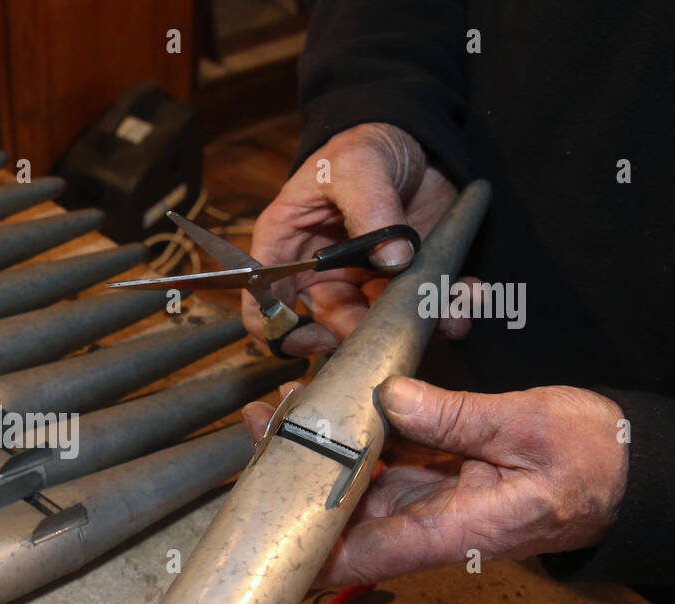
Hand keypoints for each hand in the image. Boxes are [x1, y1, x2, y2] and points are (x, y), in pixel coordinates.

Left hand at [242, 376, 629, 587]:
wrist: (629, 469)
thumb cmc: (595, 460)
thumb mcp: (531, 426)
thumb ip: (459, 416)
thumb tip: (391, 397)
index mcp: (454, 530)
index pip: (364, 556)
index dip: (309, 551)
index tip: (265, 526)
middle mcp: (431, 525)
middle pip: (346, 516)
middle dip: (300, 479)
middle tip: (263, 428)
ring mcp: (429, 502)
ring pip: (356, 486)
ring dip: (320, 454)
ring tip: (281, 411)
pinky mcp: (434, 480)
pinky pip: (382, 465)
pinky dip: (353, 441)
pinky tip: (329, 411)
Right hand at [245, 122, 461, 353]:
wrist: (412, 140)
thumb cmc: (363, 146)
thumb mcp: (358, 165)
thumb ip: (371, 209)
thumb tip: (394, 259)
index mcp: (285, 249)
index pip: (263, 307)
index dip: (281, 332)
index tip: (319, 337)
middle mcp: (317, 275)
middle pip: (327, 327)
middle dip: (365, 336)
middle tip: (399, 329)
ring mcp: (359, 282)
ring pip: (377, 326)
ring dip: (414, 326)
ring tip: (450, 314)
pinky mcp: (398, 282)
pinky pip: (416, 309)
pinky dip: (444, 309)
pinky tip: (466, 295)